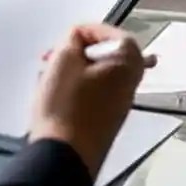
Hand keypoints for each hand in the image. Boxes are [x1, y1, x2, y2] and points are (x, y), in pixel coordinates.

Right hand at [28, 24, 156, 177]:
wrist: (65, 155)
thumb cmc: (67, 109)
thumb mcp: (63, 59)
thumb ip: (72, 38)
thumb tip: (77, 37)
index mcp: (128, 60)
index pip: (106, 31)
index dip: (81, 32)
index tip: (65, 39)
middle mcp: (132, 80)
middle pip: (105, 52)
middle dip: (78, 52)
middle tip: (57, 57)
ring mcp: (122, 100)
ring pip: (98, 72)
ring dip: (76, 70)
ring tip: (53, 78)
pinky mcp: (109, 117)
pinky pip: (96, 92)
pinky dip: (79, 88)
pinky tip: (60, 96)